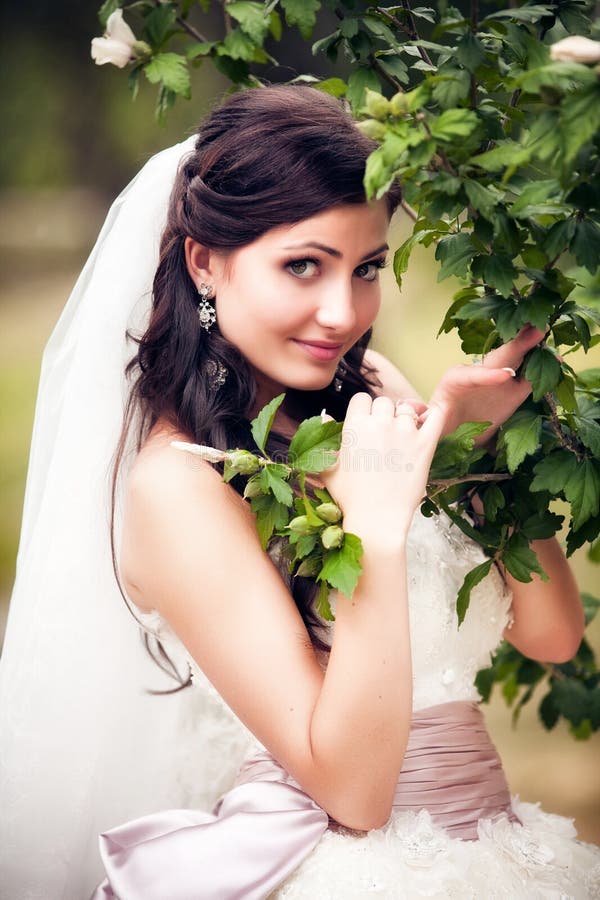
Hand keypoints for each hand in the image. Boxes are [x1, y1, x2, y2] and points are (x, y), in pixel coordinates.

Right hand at [321, 393, 445, 547]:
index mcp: (355, 425)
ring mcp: (405, 432)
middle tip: (383, 436)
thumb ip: (325, 440)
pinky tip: (426, 425)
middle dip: (383, 415)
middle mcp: (380, 423)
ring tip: (401, 438)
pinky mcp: (426, 444)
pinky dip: (432, 416)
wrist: (376, 520)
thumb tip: (324, 418)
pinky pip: (435, 417)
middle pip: (384, 403)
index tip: (365, 425)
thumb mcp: (328, 468)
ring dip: (404, 419)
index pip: (361, 399)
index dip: (363, 411)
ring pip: (407, 410)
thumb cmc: (350, 498)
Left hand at [421, 324, 546, 445]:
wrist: (451, 433)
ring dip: (531, 348)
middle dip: (516, 343)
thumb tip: (416, 413)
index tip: (505, 377)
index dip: (487, 376)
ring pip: (516, 361)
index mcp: (455, 380)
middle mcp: (478, 374)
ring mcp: (497, 381)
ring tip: (546, 334)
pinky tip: (557, 362)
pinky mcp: (512, 393)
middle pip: (498, 358)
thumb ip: (426, 417)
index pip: (471, 375)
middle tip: (535, 328)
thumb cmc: (437, 424)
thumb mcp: (430, 421)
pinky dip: (542, 371)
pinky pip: (528, 379)